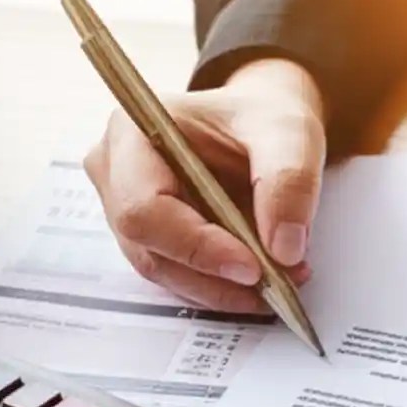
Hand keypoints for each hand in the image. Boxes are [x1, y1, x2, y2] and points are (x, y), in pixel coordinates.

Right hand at [84, 58, 325, 312]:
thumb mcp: (290, 135)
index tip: (252, 268)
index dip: (196, 246)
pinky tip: (263, 284)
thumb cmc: (263, 118)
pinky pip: (179, 275)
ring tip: (280, 282)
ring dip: (223, 288)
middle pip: (150, 248)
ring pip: (165, 270)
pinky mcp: (150, 238)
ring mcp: (125, 209)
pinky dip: (222, 286)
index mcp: (134, 133)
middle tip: (276, 284)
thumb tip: (284, 251)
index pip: (144, 208)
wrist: (261, 127)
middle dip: (216, 276)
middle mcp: (116, 173)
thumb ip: (289, 183)